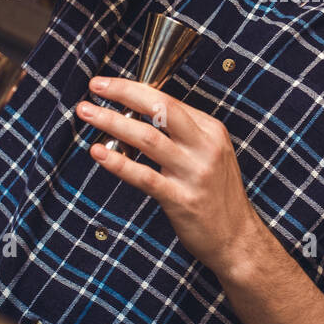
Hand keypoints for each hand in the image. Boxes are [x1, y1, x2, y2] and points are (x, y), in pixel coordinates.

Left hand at [76, 77, 261, 274]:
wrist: (236, 239)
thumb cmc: (217, 196)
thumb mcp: (211, 154)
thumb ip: (183, 135)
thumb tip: (141, 114)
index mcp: (211, 131)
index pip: (168, 100)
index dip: (134, 89)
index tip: (107, 84)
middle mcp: (205, 148)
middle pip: (161, 109)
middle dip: (124, 93)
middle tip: (95, 87)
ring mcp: (194, 173)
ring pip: (148, 138)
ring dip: (112, 122)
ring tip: (87, 113)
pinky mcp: (181, 199)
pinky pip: (144, 176)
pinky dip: (118, 163)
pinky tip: (99, 153)